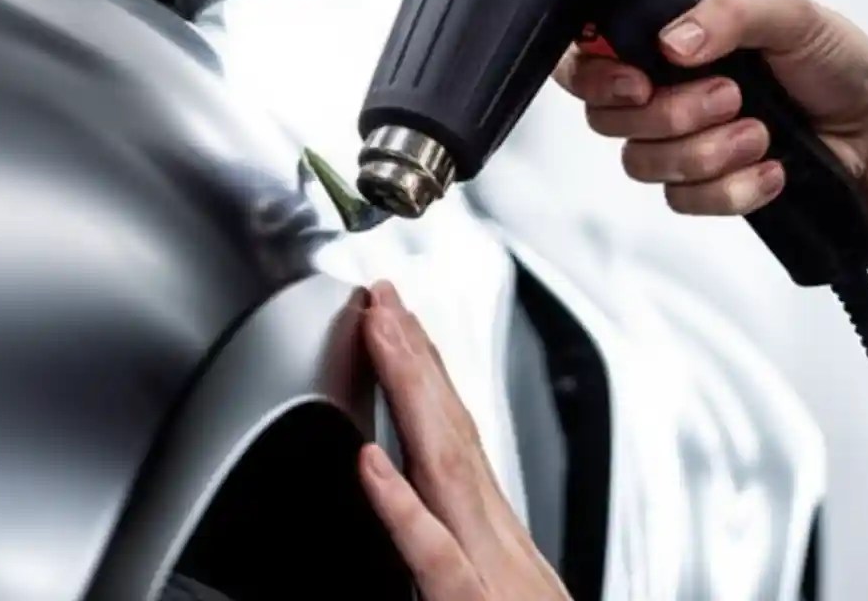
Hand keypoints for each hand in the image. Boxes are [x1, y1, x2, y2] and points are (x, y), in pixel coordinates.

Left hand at [356, 281, 571, 600]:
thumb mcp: (491, 591)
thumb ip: (454, 550)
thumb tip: (424, 510)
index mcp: (494, 535)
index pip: (458, 438)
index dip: (428, 375)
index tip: (400, 325)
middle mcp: (497, 540)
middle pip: (452, 432)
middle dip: (417, 358)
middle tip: (384, 297)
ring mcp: (492, 572)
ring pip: (446, 470)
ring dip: (411, 396)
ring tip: (381, 336)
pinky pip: (435, 558)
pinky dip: (404, 508)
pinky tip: (371, 464)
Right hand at [553, 0, 867, 215]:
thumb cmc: (840, 65)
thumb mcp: (792, 14)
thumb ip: (727, 16)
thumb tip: (672, 41)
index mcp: (674, 34)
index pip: (592, 55)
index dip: (597, 76)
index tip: (638, 84)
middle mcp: (667, 87)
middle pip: (607, 117)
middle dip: (671, 115)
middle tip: (731, 98)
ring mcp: (680, 140)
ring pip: (641, 163)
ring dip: (705, 153)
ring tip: (761, 134)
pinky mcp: (701, 185)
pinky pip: (681, 200)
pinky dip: (730, 189)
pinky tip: (769, 168)